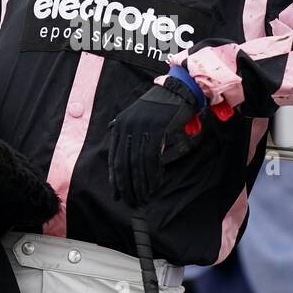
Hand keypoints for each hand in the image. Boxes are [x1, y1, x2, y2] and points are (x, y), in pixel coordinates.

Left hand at [108, 78, 198, 207]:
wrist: (178, 90)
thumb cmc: (160, 108)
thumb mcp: (138, 117)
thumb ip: (128, 133)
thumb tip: (119, 149)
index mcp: (120, 126)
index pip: (114, 158)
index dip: (115, 179)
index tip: (118, 196)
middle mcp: (127, 126)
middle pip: (124, 163)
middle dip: (127, 186)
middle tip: (132, 202)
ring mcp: (141, 127)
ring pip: (138, 163)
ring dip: (141, 184)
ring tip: (144, 198)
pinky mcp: (157, 128)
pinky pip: (152, 157)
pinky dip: (153, 175)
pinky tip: (155, 186)